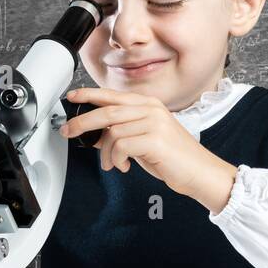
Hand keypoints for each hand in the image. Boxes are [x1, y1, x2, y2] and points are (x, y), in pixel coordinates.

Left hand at [59, 86, 237, 208]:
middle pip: (107, 111)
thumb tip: (93, 134)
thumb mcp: (143, 141)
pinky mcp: (155, 139)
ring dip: (105, 153)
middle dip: (82, 122)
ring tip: (111, 164)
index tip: (72, 97)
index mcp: (149, 104)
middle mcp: (152, 109)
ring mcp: (154, 122)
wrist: (200, 172)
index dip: (89, 94)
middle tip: (68, 131)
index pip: (113, 95)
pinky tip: (125, 166)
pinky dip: (117, 160)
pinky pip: (121, 147)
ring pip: (112, 132)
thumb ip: (120, 133)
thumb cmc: (173, 158)